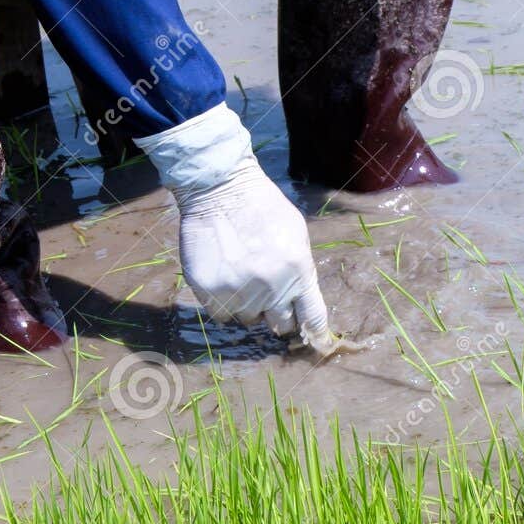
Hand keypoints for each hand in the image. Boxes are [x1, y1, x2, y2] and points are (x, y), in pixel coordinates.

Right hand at [135, 105, 336, 354]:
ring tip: (241, 277)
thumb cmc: (263, 207)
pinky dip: (223, 302)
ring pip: (248, 319)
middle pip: (280, 325)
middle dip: (277, 315)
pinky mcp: (211, 291)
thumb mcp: (296, 234)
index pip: (313, 318)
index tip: (309, 334)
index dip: (312, 331)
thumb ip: (301, 270)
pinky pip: (221, 314)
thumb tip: (303, 301)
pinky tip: (223, 278)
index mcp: (299, 272)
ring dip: (247, 305)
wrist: (220, 188)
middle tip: (268, 296)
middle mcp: (271, 287)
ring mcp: (240, 291)